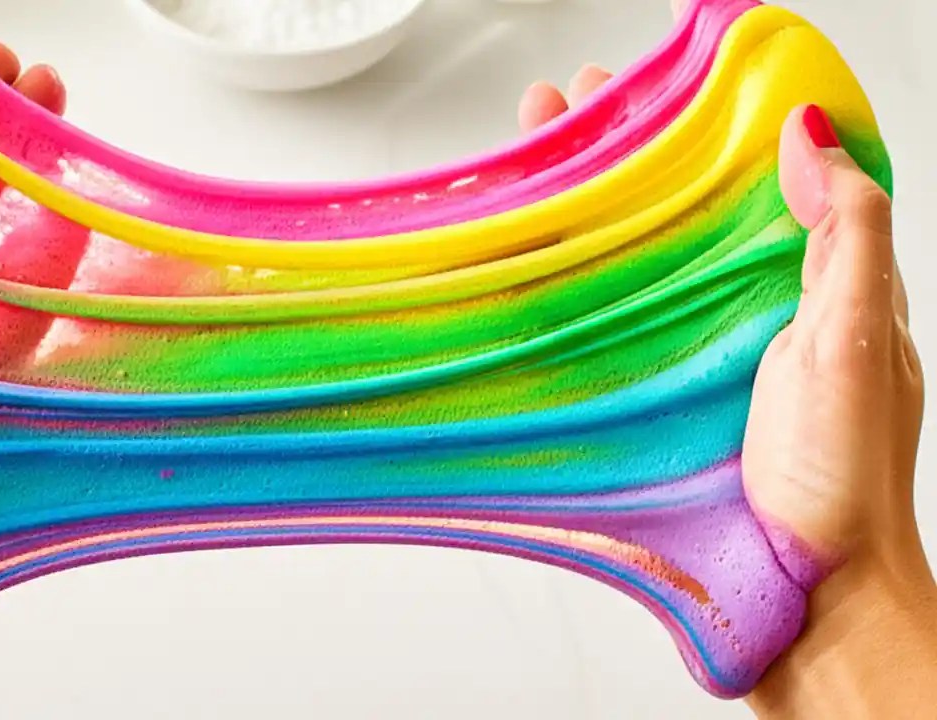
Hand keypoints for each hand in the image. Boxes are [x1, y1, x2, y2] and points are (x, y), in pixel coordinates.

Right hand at [518, 3, 930, 717]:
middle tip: (561, 115)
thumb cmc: (843, 486)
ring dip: (578, 215)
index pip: (746, 176)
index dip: (697, 124)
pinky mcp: (653, 407)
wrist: (807, 599)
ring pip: (629, 267)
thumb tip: (810, 133)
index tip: (650, 86)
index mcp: (808, 285)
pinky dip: (562, 298)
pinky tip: (519, 280)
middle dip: (615, 155)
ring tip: (527, 172)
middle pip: (673, 212)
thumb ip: (846, 237)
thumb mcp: (854, 344)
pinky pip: (605, 334)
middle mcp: (746, 316)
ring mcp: (694, 362)